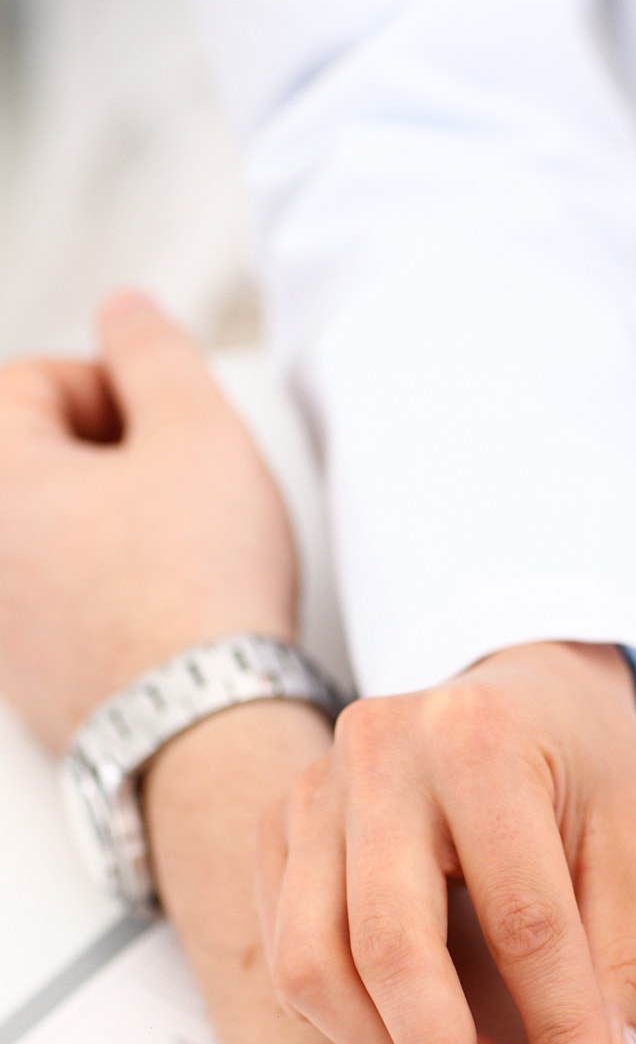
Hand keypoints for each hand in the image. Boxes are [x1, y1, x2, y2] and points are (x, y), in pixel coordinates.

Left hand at [0, 294, 296, 753]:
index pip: (30, 381)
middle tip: (181, 488)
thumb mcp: (200, 428)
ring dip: (107, 529)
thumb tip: (126, 314)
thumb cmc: (199, 587)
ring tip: (179, 553)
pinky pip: (58, 608)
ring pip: (47, 537)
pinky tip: (164, 612)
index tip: (172, 429)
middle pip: (32, 460)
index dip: (117, 389)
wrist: (204, 729)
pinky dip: (104, 596)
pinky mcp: (23, 683)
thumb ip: (156, 349)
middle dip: (108, 460)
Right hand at [255, 642, 635, 1043]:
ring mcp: (315, 789)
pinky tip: (405, 1039)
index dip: (554, 1030)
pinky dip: (344, 1020)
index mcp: (481, 743)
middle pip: (391, 948)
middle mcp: (381, 754)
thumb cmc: (574, 754)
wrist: (520, 683)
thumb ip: (613, 966)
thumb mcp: (628, 841)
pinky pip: (287, 954)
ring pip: (314, 965)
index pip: (521, 919)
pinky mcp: (280, 827)